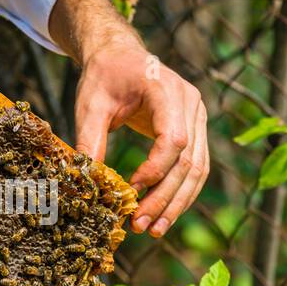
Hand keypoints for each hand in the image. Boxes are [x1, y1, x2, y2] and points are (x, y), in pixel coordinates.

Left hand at [49, 0, 208, 237]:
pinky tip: (162, 215)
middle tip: (140, 225)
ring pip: (198, 170)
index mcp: (167, 89)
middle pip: (189, 161)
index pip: (174, 138)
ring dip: (176, 204)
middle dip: (165, 198)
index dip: (155, 169)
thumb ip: (90, 140)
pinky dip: (180, 193)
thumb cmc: (104, 77)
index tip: (130, 190)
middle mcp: (191, 103)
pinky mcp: (195, 130)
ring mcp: (198, 117)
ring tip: (154, 230)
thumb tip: (88, 183)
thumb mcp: (90, 105)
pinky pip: (195, 167)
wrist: (119, 55)